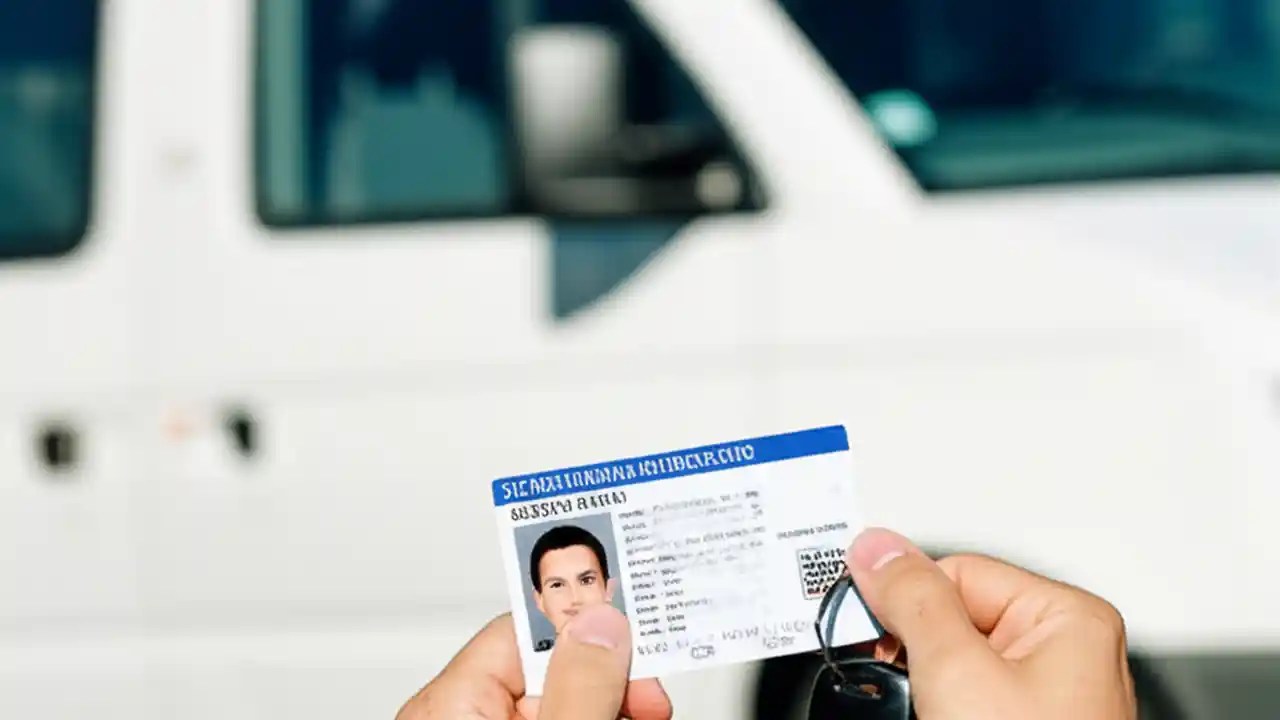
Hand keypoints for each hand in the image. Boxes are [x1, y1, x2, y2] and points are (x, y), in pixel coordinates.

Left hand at [395, 604, 671, 719]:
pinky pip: (559, 718)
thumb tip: (603, 625)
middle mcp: (462, 719)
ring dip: (612, 702)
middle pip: (554, 670)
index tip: (637, 619)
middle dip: (611, 676)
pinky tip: (626, 718)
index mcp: (451, 706)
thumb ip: (580, 688)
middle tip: (651, 697)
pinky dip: (595, 718)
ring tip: (646, 710)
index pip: (526, 630)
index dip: (588, 626)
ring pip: (565, 701)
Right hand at [846, 528, 1136, 719]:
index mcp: (1067, 620)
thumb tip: (876, 547)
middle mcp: (1064, 655)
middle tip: (903, 686)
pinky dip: (934, 708)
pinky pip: (962, 698)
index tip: (865, 624)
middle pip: (952, 617)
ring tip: (925, 714)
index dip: (906, 600)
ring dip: (921, 684)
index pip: (958, 572)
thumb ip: (912, 600)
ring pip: (950, 663)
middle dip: (913, 649)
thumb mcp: (955, 671)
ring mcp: (1044, 700)